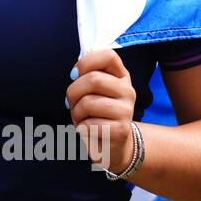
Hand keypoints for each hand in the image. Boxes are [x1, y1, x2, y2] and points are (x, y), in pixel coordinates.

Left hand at [66, 50, 136, 174]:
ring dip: (76, 113)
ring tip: (82, 119)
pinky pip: (89, 124)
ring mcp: (127, 110)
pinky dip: (82, 128)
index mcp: (120, 76)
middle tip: (73, 103)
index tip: (75, 74)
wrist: (113, 144)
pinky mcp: (121, 129)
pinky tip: (90, 131)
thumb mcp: (93, 92)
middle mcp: (127, 90)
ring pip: (88, 103)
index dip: (86, 62)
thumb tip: (75, 73)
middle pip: (93, 79)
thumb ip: (86, 76)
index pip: (108, 56)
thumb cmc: (97, 114)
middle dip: (73, 93)